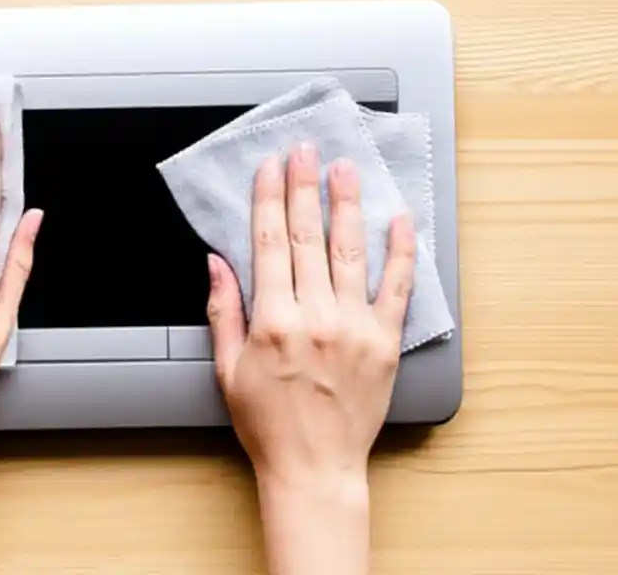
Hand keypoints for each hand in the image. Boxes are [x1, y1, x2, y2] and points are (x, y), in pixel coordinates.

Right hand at [205, 142, 415, 574]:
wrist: (314, 468)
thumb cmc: (267, 424)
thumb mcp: (227, 368)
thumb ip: (222, 310)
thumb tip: (217, 262)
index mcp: (272, 321)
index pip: (268, 243)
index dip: (268, 199)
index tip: (270, 167)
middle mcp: (314, 317)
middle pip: (307, 237)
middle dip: (304, 187)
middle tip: (306, 150)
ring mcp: (353, 328)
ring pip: (350, 252)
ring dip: (347, 205)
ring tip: (346, 169)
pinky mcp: (384, 343)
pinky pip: (396, 288)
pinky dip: (400, 252)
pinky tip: (399, 220)